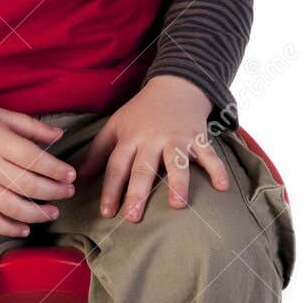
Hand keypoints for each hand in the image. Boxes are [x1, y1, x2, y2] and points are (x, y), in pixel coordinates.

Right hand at [0, 104, 76, 237]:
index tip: (71, 174)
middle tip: (69, 192)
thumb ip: (32, 126)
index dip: (55, 169)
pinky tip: (25, 229)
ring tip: (54, 213)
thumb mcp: (3, 116)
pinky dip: (7, 228)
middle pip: (26, 184)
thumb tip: (61, 134)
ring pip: (10, 206)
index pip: (32, 158)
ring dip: (36, 214)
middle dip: (53, 191)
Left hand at [75, 75, 228, 221]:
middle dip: (138, 192)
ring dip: (177, 183)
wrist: (175, 85)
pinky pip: (209, 154)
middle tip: (133, 217)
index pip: (116, 165)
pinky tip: (222, 187)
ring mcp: (176, 138)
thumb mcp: (116, 125)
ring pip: (176, 162)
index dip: (111, 189)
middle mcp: (152, 139)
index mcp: (130, 137)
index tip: (107, 212)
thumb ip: (98, 150)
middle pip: (143, 168)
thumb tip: (82, 175)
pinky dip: (217, 169)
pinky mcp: (197, 136)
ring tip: (176, 205)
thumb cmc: (141, 111)